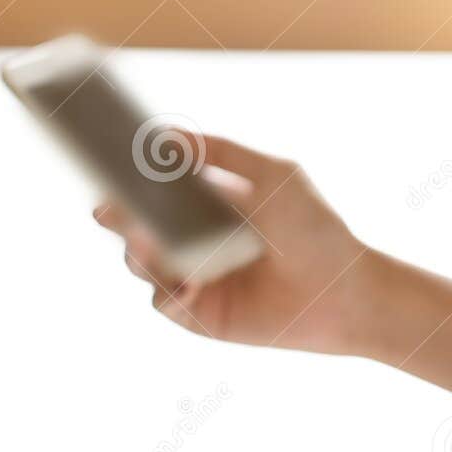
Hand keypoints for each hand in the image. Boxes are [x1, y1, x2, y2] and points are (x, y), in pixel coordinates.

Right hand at [94, 133, 371, 354]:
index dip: (127, 184)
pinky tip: (189, 282)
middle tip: (111, 211)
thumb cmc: (315, 228)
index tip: (108, 173)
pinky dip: (168, 291)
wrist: (343, 289)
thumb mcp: (273, 175)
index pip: (153, 193)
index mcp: (205, 207)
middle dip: (120, 220)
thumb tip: (167, 135)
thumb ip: (222, 152)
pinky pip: (164, 303)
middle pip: (136, 229)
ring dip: (139, 253)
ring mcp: (193, 280)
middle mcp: (193, 243)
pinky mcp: (199, 316)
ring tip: (148, 243)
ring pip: (142, 266)